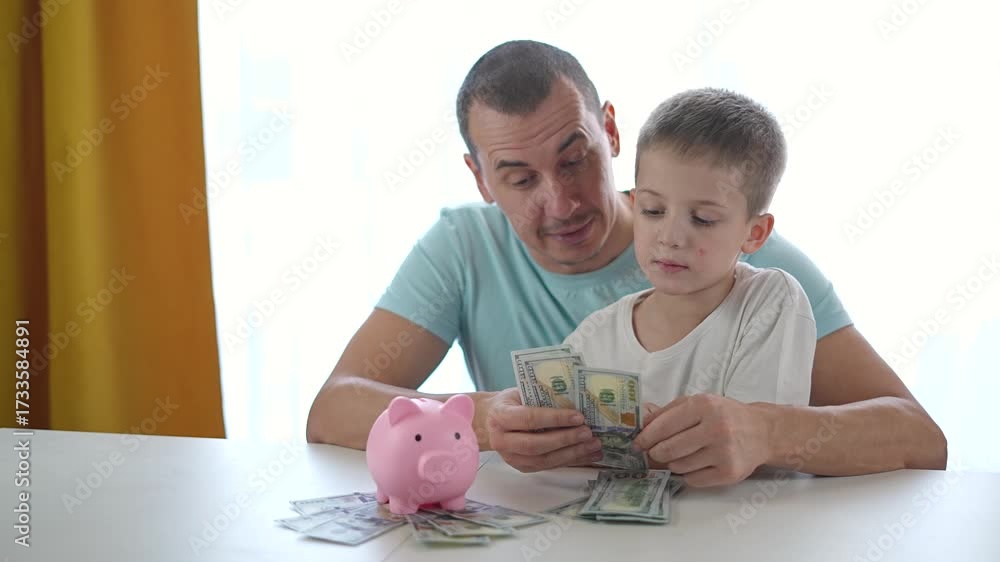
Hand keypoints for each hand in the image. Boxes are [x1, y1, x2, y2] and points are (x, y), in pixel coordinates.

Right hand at [483, 388, 603, 472]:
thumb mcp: (520, 393)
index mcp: (500, 416)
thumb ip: (541, 397)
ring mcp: (511, 457)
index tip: (578, 416)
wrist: (489, 421)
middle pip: (536, 445)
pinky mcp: (522, 467)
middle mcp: (501, 440)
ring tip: (593, 446)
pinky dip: (570, 461)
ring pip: (544, 461)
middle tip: (588, 433)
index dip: (555, 419)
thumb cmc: (510, 403)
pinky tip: (587, 455)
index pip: (529, 419)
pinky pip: (549, 467)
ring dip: (572, 454)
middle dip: (565, 440)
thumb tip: (576, 400)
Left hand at [633, 394, 770, 486]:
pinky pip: (693, 480)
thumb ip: (668, 411)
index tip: (637, 443)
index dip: (646, 437)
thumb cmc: (724, 415)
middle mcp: (716, 428)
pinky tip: (697, 464)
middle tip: (654, 453)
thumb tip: (642, 424)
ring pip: (679, 466)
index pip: (665, 425)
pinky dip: (688, 475)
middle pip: (669, 449)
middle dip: (656, 453)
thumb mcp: (698, 403)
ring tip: (682, 455)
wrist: (762, 432)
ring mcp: (724, 452)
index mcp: (705, 406)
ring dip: (673, 463)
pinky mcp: (730, 473)